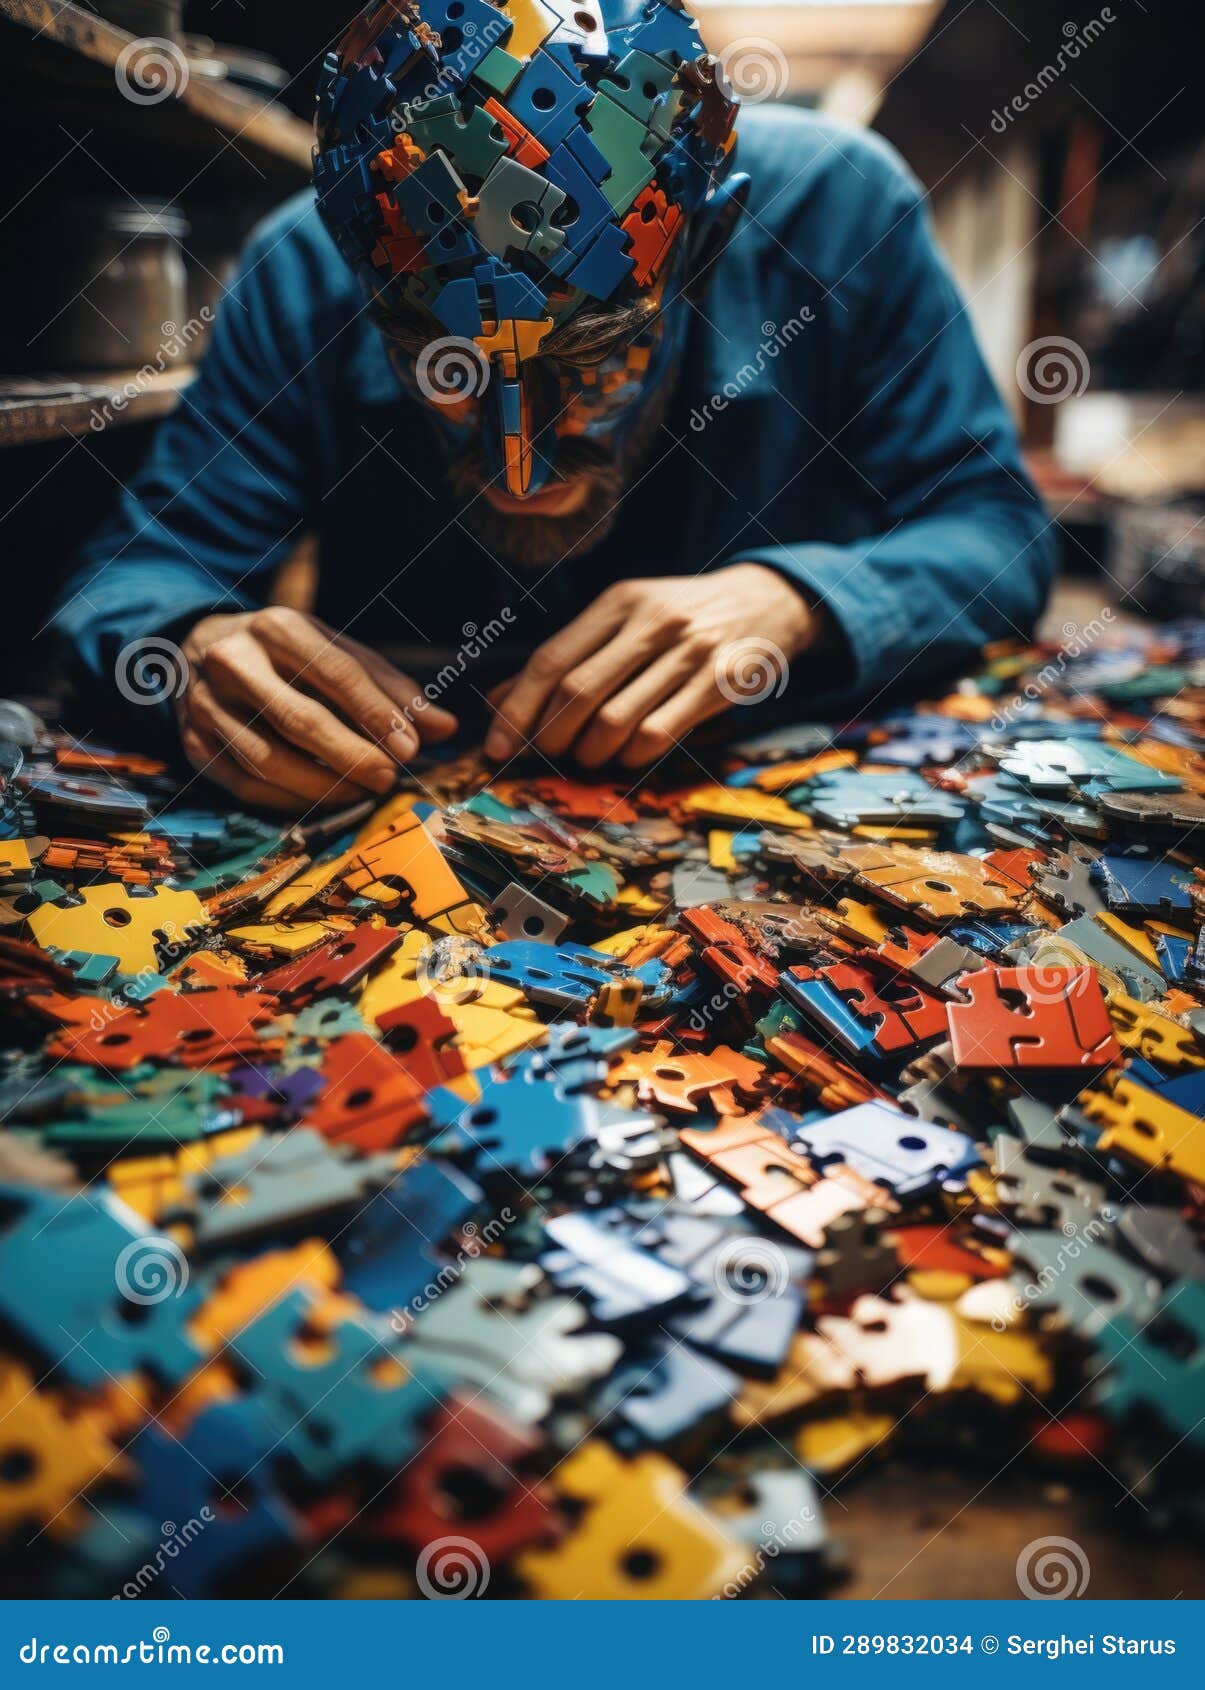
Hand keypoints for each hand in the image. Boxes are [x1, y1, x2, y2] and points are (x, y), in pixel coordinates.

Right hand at [175, 606, 456, 809]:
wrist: (194, 649)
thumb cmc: (284, 653)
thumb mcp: (334, 652)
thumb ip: (389, 688)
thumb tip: (445, 728)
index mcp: (277, 627)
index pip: (334, 671)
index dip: (375, 712)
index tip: (411, 747)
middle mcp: (234, 662)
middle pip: (298, 719)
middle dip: (351, 755)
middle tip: (388, 778)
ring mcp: (204, 705)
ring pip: (268, 759)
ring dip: (322, 786)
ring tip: (362, 792)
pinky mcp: (192, 744)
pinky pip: (245, 785)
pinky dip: (290, 799)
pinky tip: (325, 800)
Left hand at [484, 565, 818, 769]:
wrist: (767, 600)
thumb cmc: (682, 615)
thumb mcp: (626, 617)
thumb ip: (567, 656)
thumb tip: (498, 701)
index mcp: (619, 601)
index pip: (551, 659)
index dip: (517, 708)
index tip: (497, 746)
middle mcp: (652, 622)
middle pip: (578, 692)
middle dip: (552, 736)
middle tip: (550, 752)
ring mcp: (689, 653)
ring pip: (616, 720)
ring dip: (591, 751)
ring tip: (590, 754)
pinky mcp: (719, 684)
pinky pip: (658, 735)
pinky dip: (632, 756)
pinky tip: (629, 753)